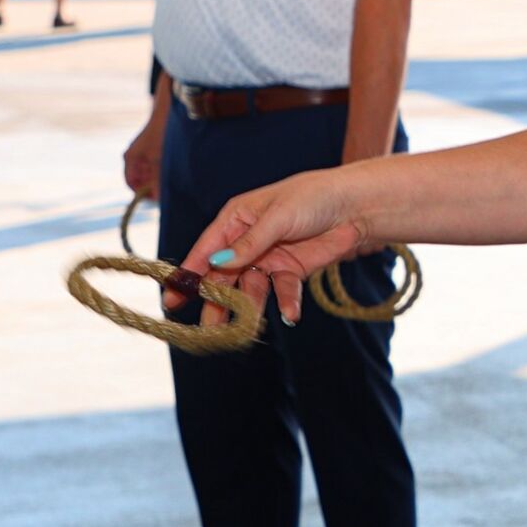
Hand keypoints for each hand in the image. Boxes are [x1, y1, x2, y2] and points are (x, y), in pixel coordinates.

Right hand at [122, 116, 165, 199]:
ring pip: (148, 173)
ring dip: (158, 178)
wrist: (166, 112)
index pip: (131, 183)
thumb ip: (157, 178)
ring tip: (172, 179)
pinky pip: (154, 166)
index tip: (156, 199)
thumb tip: (157, 195)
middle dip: (152, 186)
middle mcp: (134, 157)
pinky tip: (173, 169)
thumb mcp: (159, 158)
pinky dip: (162, 170)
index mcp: (130, 158)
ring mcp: (143, 153)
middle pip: (140, 179)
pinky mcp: (152, 150)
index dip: (142, 193)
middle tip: (167, 192)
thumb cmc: (160, 133)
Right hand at [168, 166, 372, 325]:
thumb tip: (218, 264)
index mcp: (237, 219)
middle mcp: (248, 240)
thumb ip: (250, 243)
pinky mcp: (292, 270)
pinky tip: (290, 314)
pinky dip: (286, 303)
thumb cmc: (312, 197)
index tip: (172, 300)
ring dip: (247, 308)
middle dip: (215, 301)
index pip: (205, 250)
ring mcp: (269, 257)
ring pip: (250, 288)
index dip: (188, 274)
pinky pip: (283, 291)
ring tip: (244, 329)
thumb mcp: (278, 216)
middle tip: (206, 329)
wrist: (355, 205)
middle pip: (223, 276)